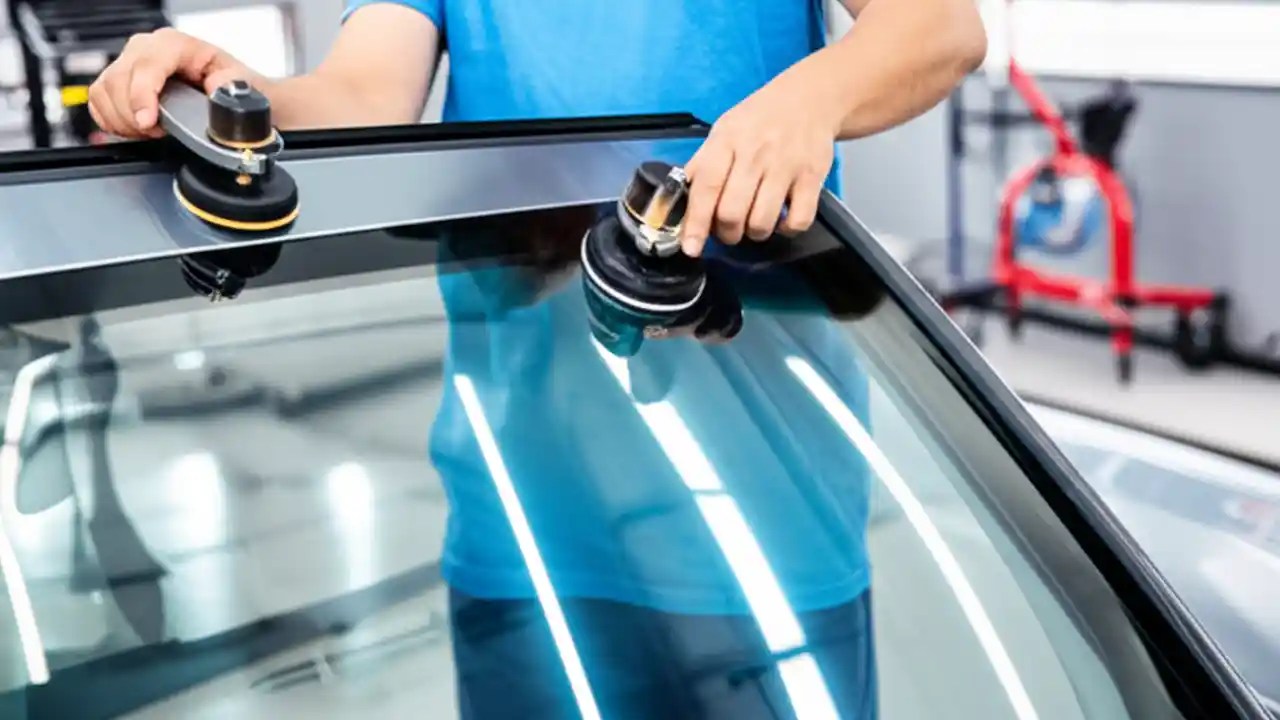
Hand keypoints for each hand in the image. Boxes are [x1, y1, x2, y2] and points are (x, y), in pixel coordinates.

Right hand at [89, 28, 259, 139]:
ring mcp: (129, 64)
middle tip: (158, 132)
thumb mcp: (245, 83)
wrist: (230, 95)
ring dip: (123, 121)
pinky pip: (97, 102)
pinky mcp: (118, 82)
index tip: (148, 122)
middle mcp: (147, 49)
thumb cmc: (234, 87)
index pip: (147, 64)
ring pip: (104, 91)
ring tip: (151, 130)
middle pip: (118, 80)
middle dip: (134, 116)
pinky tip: (136, 129)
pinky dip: (111, 122)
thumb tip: (219, 87)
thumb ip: (233, 84)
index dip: (142, 95)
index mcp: (176, 44)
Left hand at [680, 69, 841, 255]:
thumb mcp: (724, 131)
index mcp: (727, 141)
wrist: (809, 98)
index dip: (696, 223)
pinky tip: (782, 219)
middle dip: (727, 233)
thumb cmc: (759, 120)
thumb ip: (702, 165)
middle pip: (732, 212)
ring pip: (762, 221)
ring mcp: (786, 165)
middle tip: (729, 230)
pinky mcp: (813, 177)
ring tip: (754, 223)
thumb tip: (676, 202)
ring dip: (754, 233)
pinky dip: (787, 229)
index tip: (691, 248)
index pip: (706, 187)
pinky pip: (798, 220)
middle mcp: (755, 153)